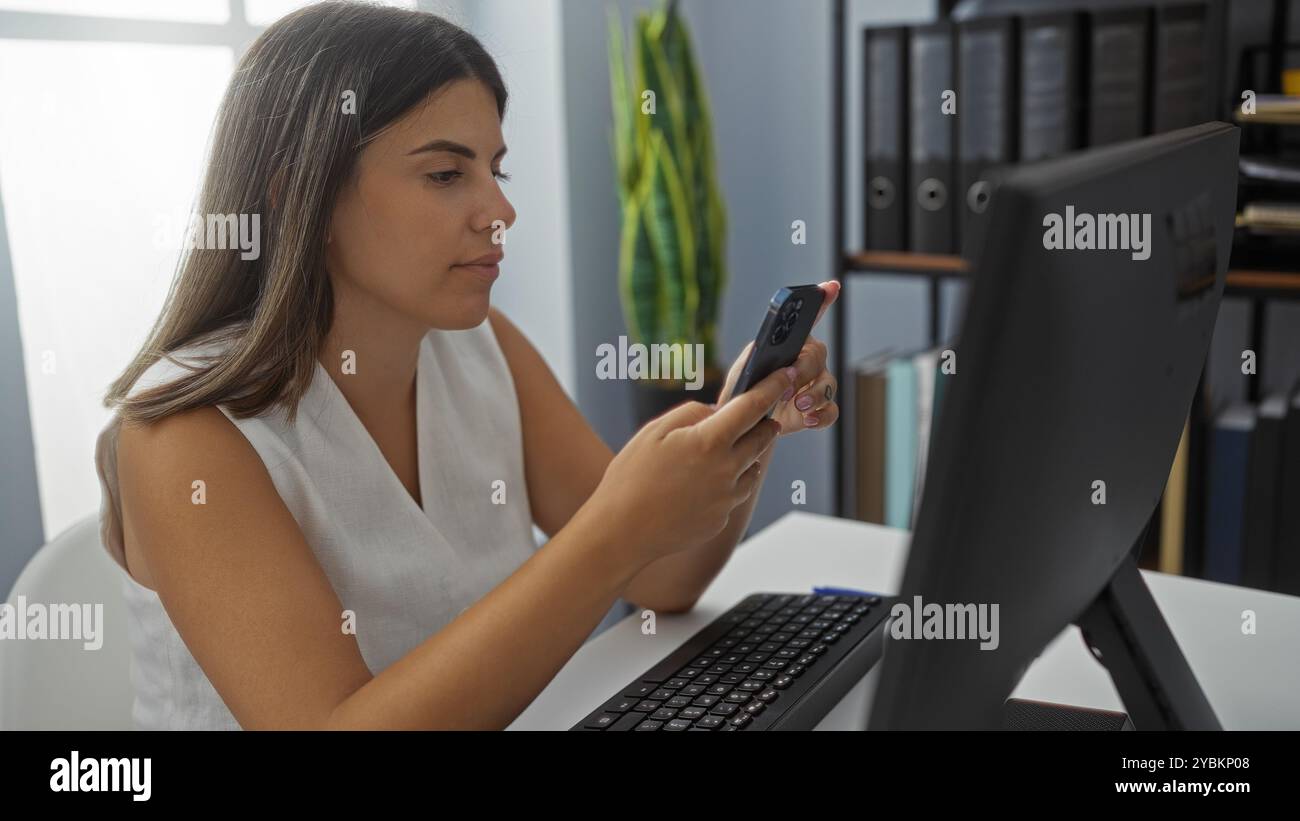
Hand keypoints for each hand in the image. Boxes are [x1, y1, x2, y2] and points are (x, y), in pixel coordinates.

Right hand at [588, 365, 790, 565]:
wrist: (622, 531)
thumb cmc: (631, 478)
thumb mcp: (654, 432)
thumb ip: (691, 413)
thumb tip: (717, 412)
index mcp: (709, 442)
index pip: (753, 406)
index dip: (773, 387)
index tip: (785, 375)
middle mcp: (726, 470)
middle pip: (762, 438)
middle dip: (766, 423)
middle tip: (764, 416)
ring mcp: (726, 498)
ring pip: (753, 468)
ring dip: (749, 455)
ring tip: (727, 451)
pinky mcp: (721, 518)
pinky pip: (735, 494)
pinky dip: (730, 482)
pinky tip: (705, 483)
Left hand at [715, 281, 840, 435]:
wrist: (744, 425)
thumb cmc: (745, 392)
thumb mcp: (743, 371)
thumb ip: (755, 360)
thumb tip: (772, 359)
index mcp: (792, 345)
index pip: (809, 319)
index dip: (822, 302)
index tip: (829, 286)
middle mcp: (809, 361)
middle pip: (818, 356)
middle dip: (805, 368)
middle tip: (788, 381)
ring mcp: (817, 386)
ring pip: (829, 384)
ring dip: (815, 393)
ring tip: (798, 404)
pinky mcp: (819, 410)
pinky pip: (831, 410)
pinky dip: (822, 415)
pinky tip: (809, 419)